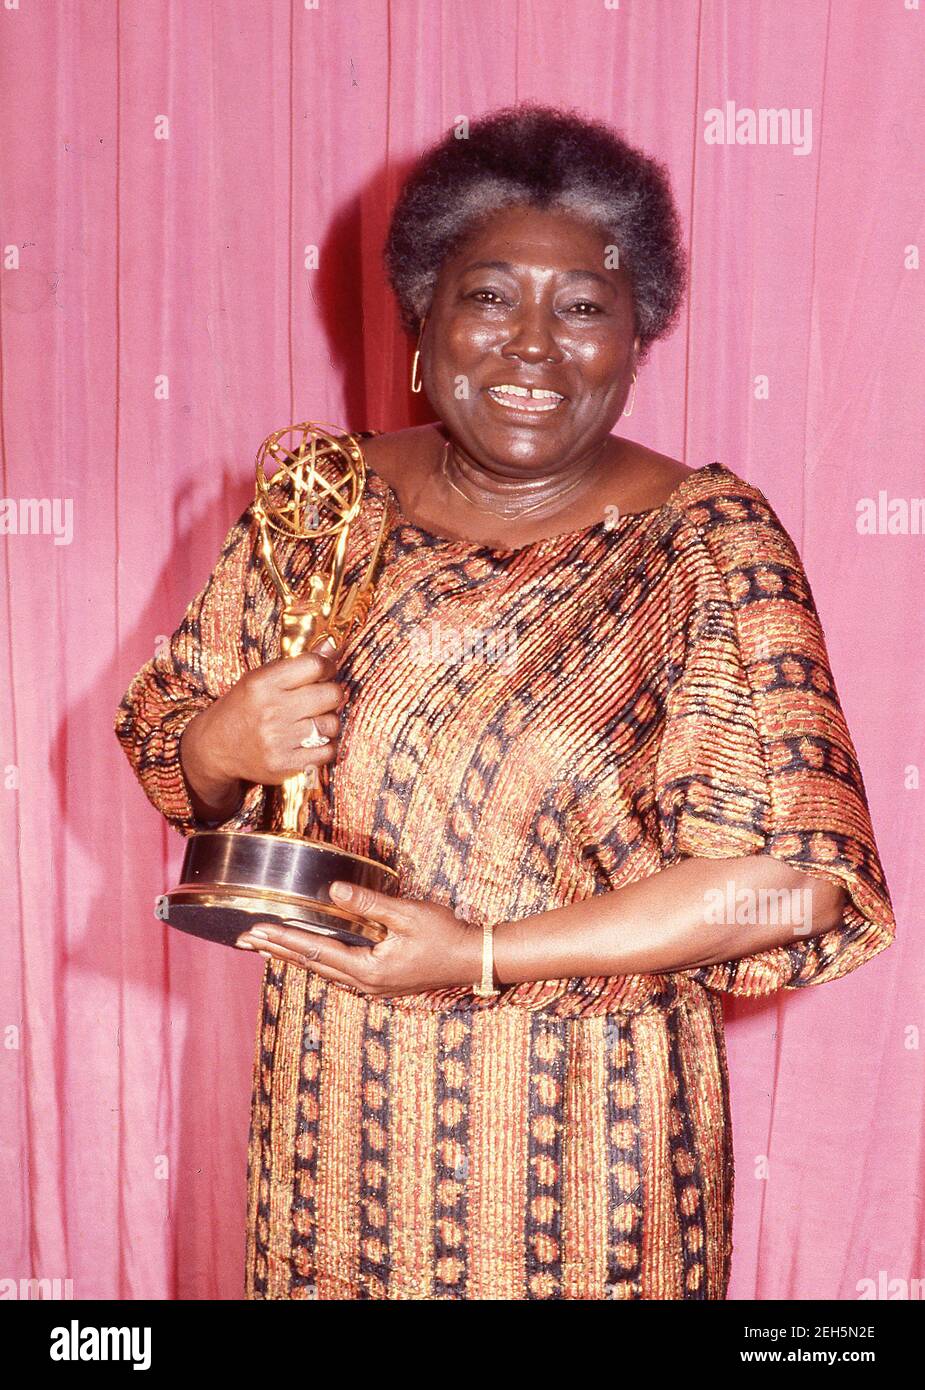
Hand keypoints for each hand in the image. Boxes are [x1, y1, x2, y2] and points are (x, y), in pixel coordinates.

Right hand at [181, 639, 344, 811]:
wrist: (215, 748)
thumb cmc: (244, 708)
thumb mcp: (261, 678)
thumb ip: (298, 664)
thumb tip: (333, 646)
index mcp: (263, 683)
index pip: (315, 665)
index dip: (328, 667)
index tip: (325, 672)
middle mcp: (271, 710)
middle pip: (330, 695)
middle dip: (332, 695)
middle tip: (321, 699)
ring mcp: (277, 740)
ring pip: (332, 725)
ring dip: (328, 723)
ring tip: (312, 722)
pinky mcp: (284, 765)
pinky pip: (327, 752)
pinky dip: (325, 746)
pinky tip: (310, 742)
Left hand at [235, 882, 484, 996]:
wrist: (472, 958)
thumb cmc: (445, 934)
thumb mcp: (408, 914)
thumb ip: (369, 903)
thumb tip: (334, 890)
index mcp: (369, 968)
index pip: (315, 950)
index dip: (283, 938)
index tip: (257, 928)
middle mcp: (365, 982)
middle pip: (311, 964)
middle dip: (277, 950)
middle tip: (245, 940)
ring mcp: (372, 985)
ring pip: (322, 969)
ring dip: (292, 956)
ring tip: (265, 947)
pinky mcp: (379, 981)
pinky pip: (336, 970)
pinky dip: (314, 959)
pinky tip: (306, 954)